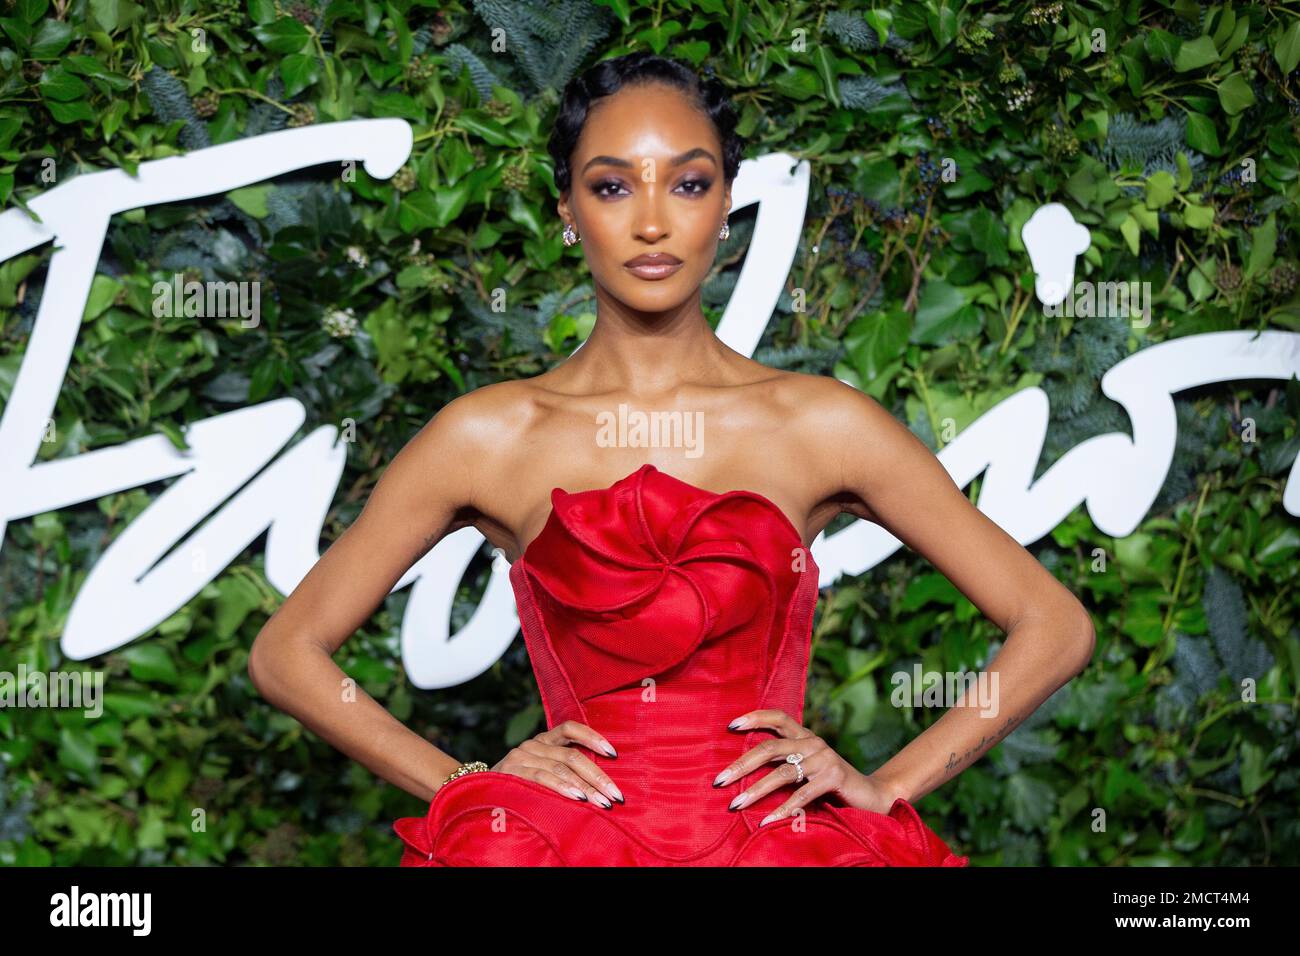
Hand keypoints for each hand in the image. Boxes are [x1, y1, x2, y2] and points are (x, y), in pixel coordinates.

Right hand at [489, 720, 623, 808]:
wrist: (477, 792)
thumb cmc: (519, 785)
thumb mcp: (542, 771)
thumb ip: (565, 769)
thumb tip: (601, 784)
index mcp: (544, 740)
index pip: (570, 728)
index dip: (592, 737)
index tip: (613, 754)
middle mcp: (533, 744)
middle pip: (572, 755)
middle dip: (598, 776)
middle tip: (616, 795)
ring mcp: (521, 757)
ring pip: (562, 768)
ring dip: (586, 788)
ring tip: (602, 802)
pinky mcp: (513, 772)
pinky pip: (544, 778)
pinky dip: (563, 788)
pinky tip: (578, 798)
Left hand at [713, 709, 900, 824]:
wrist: (873, 796)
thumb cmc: (832, 785)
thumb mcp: (806, 770)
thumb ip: (784, 765)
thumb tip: (742, 773)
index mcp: (805, 736)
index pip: (778, 717)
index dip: (754, 718)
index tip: (730, 726)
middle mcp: (813, 743)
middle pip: (770, 748)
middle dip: (741, 765)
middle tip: (719, 780)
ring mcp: (825, 759)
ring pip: (782, 772)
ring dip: (755, 790)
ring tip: (735, 804)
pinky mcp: (834, 777)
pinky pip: (802, 794)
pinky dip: (782, 809)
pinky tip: (767, 821)